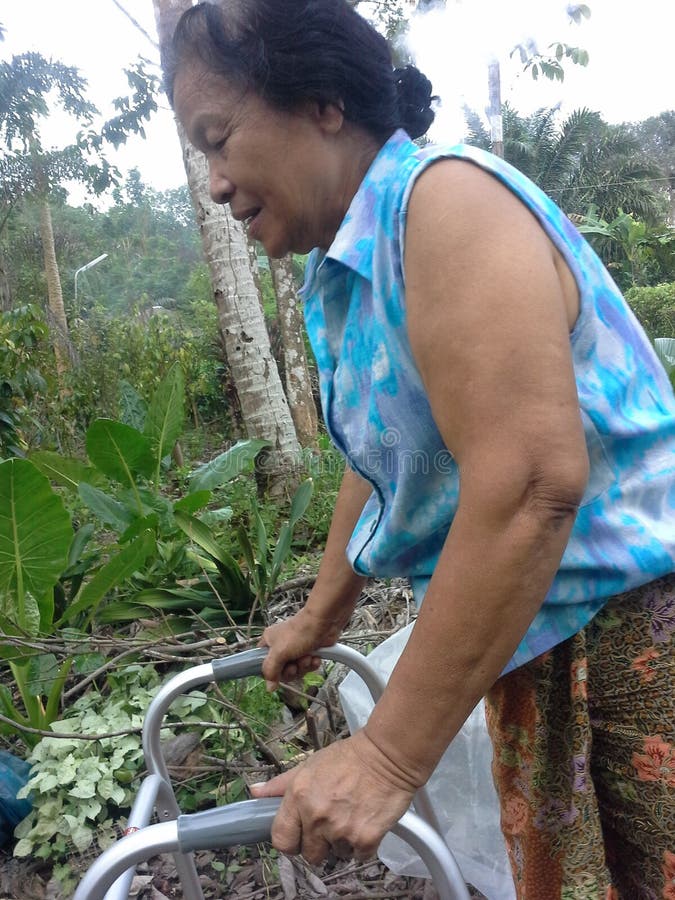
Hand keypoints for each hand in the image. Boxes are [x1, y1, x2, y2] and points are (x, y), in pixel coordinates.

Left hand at [249, 730, 416, 863]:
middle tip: (331, 823)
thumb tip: (253, 792)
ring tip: (351, 816)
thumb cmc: (348, 757)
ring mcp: (341, 830)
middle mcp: (316, 816)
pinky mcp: (365, 839)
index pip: (281, 840)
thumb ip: (280, 784)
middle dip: (319, 844)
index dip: (291, 841)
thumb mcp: (309, 765)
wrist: (388, 755)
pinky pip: (358, 856)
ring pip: (336, 856)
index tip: (300, 836)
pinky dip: (363, 844)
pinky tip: (366, 821)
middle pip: (309, 855)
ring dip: (343, 843)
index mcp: (298, 797)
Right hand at [259, 605, 346, 690]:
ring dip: (303, 666)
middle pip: (282, 671)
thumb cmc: (300, 631)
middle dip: (291, 670)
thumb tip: (269, 687)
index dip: (271, 672)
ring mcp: (295, 649)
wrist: (323, 623)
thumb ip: (271, 670)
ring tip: (307, 657)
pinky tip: (315, 657)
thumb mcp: (279, 653)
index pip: (263, 663)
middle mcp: (281, 646)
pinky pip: (308, 666)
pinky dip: (312, 663)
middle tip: (294, 665)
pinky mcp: (308, 651)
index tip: (278, 673)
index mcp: (269, 642)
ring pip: (296, 670)